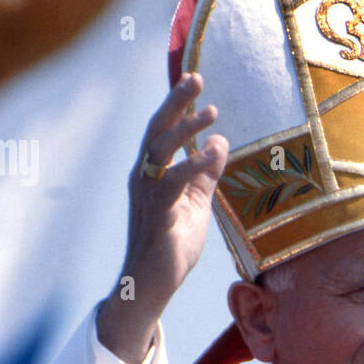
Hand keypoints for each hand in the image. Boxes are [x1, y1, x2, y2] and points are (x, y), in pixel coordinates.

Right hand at [97, 72, 228, 363]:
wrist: (150, 287)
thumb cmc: (171, 247)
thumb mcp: (195, 204)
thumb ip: (206, 174)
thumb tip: (220, 141)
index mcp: (152, 174)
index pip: (163, 131)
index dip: (178, 105)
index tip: (195, 80)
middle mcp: (144, 179)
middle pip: (156, 130)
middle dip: (175, 102)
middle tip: (195, 76)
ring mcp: (147, 196)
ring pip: (160, 151)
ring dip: (184, 128)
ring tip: (210, 110)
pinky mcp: (157, 216)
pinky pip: (171, 183)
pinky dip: (191, 165)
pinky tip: (210, 152)